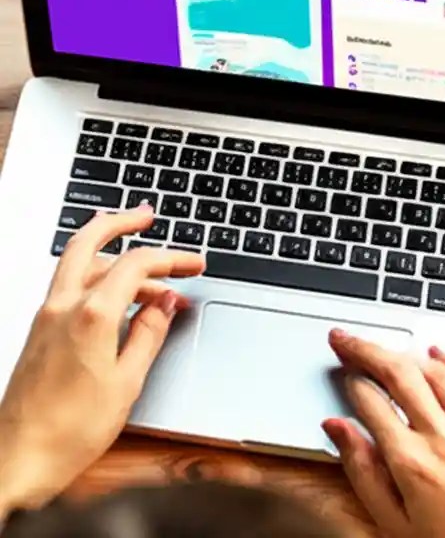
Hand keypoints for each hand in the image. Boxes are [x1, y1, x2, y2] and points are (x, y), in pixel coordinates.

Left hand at [0, 206, 204, 515]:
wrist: (19, 460)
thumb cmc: (70, 431)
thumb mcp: (128, 381)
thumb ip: (149, 334)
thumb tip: (166, 303)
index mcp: (90, 316)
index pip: (135, 265)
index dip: (171, 259)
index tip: (194, 265)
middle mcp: (61, 308)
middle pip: (88, 243)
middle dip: (119, 223)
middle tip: (146, 216)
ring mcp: (45, 319)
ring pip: (76, 265)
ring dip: (111, 256)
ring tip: (148, 274)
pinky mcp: (39, 334)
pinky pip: (68, 289)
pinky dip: (94, 279)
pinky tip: (115, 296)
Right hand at [323, 331, 444, 537]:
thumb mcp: (394, 527)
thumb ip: (363, 474)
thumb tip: (338, 431)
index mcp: (410, 463)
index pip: (369, 403)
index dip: (348, 380)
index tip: (338, 369)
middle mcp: (444, 438)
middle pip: (399, 375)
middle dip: (367, 350)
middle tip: (345, 339)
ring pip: (438, 374)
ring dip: (407, 353)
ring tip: (385, 346)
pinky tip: (442, 355)